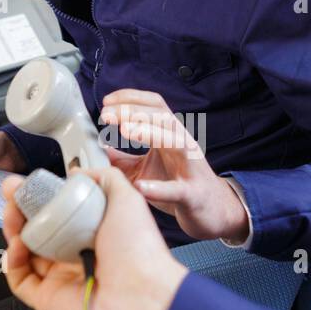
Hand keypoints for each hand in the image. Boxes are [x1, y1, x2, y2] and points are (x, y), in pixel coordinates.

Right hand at [1, 168, 186, 309]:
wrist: (140, 297)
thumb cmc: (138, 251)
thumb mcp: (127, 199)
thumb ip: (104, 178)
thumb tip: (78, 172)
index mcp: (93, 234)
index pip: (58, 212)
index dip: (41, 196)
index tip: (28, 183)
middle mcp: (76, 255)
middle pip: (37, 229)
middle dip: (21, 209)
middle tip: (12, 195)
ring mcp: (60, 278)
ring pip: (24, 251)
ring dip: (14, 229)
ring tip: (14, 216)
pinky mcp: (46, 298)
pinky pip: (19, 278)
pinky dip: (12, 261)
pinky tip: (19, 245)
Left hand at [98, 89, 249, 242]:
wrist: (213, 212)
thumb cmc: (179, 185)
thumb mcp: (146, 168)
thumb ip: (122, 158)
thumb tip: (97, 146)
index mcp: (171, 135)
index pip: (154, 105)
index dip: (131, 98)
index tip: (106, 101)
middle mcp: (183, 145)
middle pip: (162, 116)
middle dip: (133, 111)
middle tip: (106, 115)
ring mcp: (191, 168)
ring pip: (177, 141)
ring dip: (150, 132)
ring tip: (125, 131)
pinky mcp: (193, 194)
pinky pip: (178, 189)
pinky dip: (159, 188)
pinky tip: (140, 187)